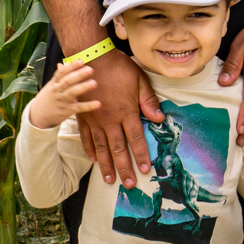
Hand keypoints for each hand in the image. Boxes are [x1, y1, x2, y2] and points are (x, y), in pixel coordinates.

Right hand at [29, 61, 101, 129]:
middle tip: (90, 69)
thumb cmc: (47, 99)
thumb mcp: (50, 86)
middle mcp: (57, 91)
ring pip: (72, 93)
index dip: (71, 67)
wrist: (36, 117)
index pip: (62, 73)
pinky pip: (78, 108)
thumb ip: (57, 76)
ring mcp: (62, 101)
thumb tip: (61, 64)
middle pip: (67, 81)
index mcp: (54, 84)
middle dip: (78, 75)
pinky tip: (98, 103)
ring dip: (83, 88)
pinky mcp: (66, 111)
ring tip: (94, 83)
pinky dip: (88, 106)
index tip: (81, 61)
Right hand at [74, 48, 163, 187]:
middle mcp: (110, 120)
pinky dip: (90, 150)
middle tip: (128, 184)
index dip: (141, 155)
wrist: (92, 58)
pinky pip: (86, 138)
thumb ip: (148, 101)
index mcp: (126, 112)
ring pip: (101, 148)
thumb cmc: (119, 67)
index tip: (144, 170)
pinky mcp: (83, 116)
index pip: (136, 139)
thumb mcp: (140, 80)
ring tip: (110, 180)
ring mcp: (95, 120)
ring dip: (107, 166)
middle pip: (118, 149)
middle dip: (124, 168)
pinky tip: (94, 160)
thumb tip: (159, 119)